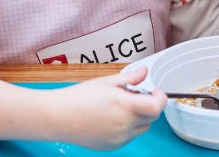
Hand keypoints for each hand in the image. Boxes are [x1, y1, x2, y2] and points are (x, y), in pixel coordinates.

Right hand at [46, 66, 165, 150]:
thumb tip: (144, 72)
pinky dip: (127, 128)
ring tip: (120, 107)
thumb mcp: (107, 81)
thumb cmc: (79, 97)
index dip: (160, 97)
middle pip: (152, 117)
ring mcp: (119, 138)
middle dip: (150, 105)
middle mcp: (125, 125)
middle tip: (136, 95)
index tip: (155, 91)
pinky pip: (128, 137)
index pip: (157, 106)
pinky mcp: (111, 146)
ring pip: (141, 128)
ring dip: (139, 117)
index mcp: (125, 106)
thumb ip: (130, 78)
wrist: (58, 116)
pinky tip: (111, 118)